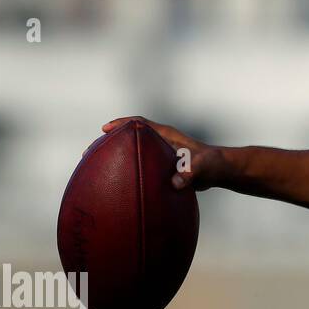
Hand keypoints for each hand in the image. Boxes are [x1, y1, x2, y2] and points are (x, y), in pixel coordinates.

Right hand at [96, 116, 227, 191]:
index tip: (104, 129)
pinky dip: (124, 170)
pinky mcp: (161, 165)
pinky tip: (114, 184)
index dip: (122, 124)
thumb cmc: (213, 165)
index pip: (140, 123)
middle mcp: (160, 141)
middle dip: (108, 142)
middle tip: (88, 153)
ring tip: (92, 169)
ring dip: (113, 156)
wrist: (220, 171)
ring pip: (131, 150)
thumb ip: (191, 173)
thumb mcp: (203, 168)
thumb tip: (175, 183)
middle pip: (129, 136)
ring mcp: (160, 152)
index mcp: (166, 136)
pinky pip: (138, 164)